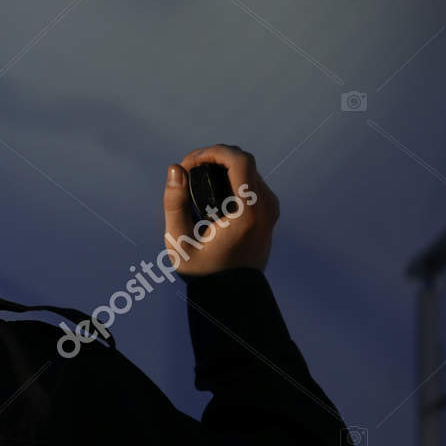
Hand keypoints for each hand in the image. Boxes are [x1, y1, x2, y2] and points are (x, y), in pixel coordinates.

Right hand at [161, 143, 279, 274]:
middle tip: (187, 170)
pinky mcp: (269, 211)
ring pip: (248, 168)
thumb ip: (174, 204)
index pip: (239, 161)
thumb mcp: (179, 241)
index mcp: (249, 213)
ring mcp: (271, 208)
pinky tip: (211, 187)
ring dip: (221, 165)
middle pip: (243, 160)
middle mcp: (266, 207)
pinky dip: (231, 176)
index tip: (190, 164)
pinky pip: (252, 181)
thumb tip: (176, 169)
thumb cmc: (204, 271)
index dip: (212, 152)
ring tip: (195, 177)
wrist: (233, 293)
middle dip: (213, 157)